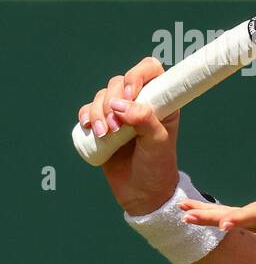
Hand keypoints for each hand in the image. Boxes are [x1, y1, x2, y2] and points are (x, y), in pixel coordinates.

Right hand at [78, 57, 180, 215]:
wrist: (142, 192)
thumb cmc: (157, 166)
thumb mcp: (158, 143)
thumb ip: (145, 120)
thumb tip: (120, 104)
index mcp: (161, 102)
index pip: (150, 70)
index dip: (137, 75)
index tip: (130, 94)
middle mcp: (140, 103)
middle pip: (118, 82)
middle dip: (112, 101)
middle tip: (116, 127)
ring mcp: (120, 113)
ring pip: (101, 96)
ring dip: (98, 111)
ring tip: (104, 134)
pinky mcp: (103, 125)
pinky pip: (88, 110)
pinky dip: (85, 115)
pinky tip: (89, 128)